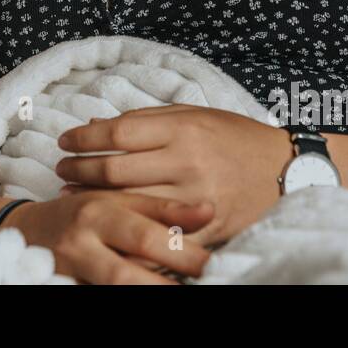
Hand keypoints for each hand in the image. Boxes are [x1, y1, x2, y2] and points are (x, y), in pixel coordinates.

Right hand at [1, 191, 214, 283]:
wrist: (23, 232)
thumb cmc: (81, 213)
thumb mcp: (116, 200)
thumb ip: (162, 207)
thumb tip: (210, 209)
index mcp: (98, 211)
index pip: (145, 234)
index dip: (182, 252)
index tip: (212, 265)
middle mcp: (80, 243)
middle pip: (125, 273)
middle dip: (163, 284)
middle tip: (203, 283)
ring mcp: (67, 271)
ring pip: (110, 289)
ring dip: (145, 291)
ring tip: (178, 293)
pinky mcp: (62, 286)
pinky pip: (94, 294)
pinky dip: (119, 296)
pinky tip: (146, 293)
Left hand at [55, 106, 291, 247]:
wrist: (286, 171)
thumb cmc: (235, 137)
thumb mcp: (193, 115)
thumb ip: (145, 120)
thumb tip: (95, 125)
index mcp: (183, 129)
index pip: (117, 132)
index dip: (83, 137)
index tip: (65, 140)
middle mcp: (187, 162)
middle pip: (115, 169)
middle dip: (79, 169)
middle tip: (61, 168)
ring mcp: (195, 198)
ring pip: (128, 202)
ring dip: (93, 198)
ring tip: (71, 192)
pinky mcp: (205, 227)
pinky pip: (157, 232)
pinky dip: (127, 228)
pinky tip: (106, 222)